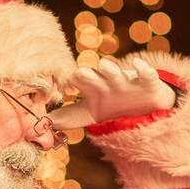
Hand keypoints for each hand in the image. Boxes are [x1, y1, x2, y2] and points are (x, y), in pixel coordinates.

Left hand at [47, 58, 177, 129]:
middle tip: (78, 73)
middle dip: (87, 75)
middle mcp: (107, 82)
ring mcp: (126, 81)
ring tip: (104, 65)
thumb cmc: (112, 106)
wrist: (144, 106)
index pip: (77, 82)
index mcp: (92, 87)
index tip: (60, 88)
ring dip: (111, 70)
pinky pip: (146, 75)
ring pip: (117, 74)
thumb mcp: (89, 114)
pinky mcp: (147, 82)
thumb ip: (67, 117)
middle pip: (95, 77)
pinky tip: (138, 65)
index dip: (69, 83)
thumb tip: (42, 123)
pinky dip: (144, 70)